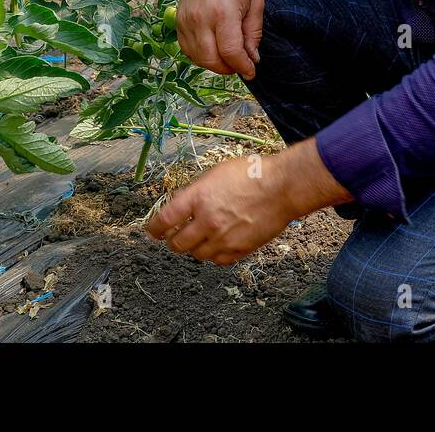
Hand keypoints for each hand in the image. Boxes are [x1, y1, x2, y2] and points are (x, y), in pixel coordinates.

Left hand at [145, 155, 291, 264]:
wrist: (282, 187)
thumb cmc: (252, 173)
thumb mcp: (216, 173)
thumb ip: (197, 191)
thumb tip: (183, 206)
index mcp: (198, 197)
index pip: (165, 219)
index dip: (154, 228)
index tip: (152, 232)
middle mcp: (207, 220)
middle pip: (177, 243)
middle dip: (173, 241)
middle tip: (174, 238)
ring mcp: (223, 237)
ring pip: (197, 254)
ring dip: (194, 248)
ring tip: (199, 240)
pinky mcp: (239, 249)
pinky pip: (218, 260)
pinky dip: (214, 255)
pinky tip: (217, 246)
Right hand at [177, 0, 262, 78]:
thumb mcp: (255, 2)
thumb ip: (253, 33)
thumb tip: (251, 59)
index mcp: (223, 12)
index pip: (230, 52)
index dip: (242, 67)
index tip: (251, 71)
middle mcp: (200, 18)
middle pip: (211, 60)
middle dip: (228, 69)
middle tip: (240, 64)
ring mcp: (186, 19)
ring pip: (197, 57)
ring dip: (214, 64)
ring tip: (228, 57)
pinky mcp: (178, 19)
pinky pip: (186, 48)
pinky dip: (200, 55)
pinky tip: (213, 49)